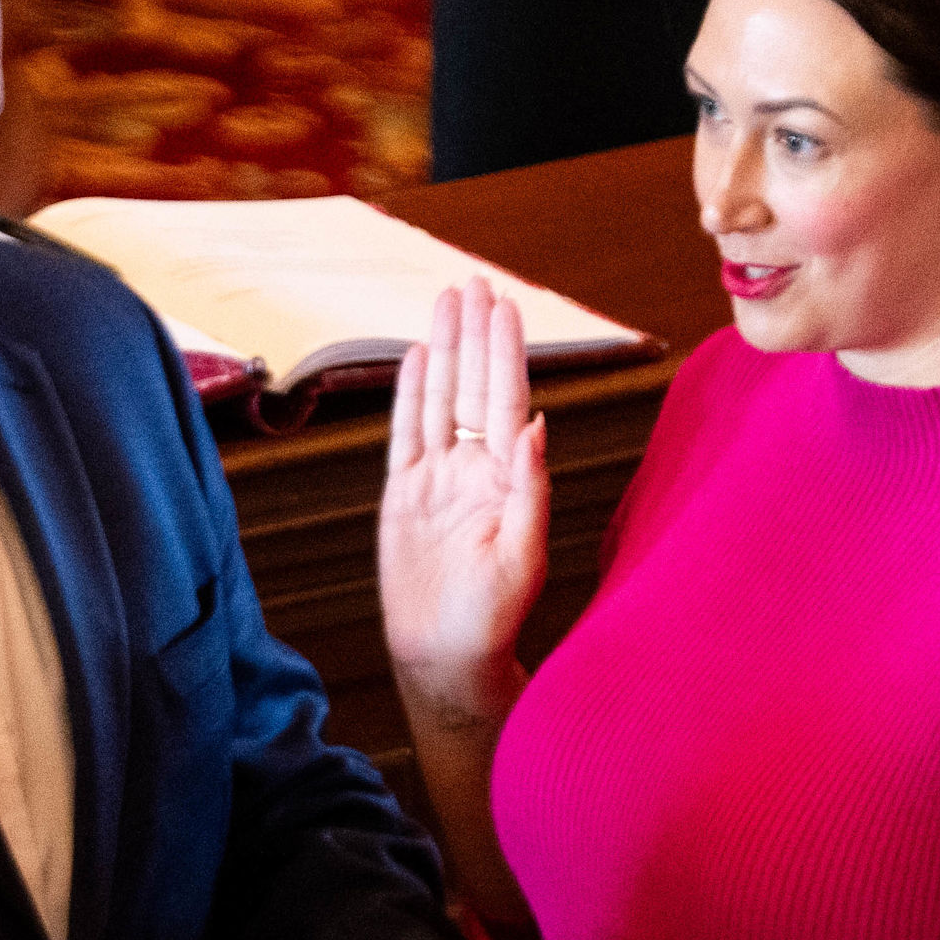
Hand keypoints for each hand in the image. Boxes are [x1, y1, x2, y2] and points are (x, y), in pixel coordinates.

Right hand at [379, 275, 547, 713]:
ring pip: (440, 400)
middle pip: (474, 386)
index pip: (506, 400)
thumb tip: (535, 425)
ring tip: (446, 302)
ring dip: (444, 350)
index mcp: (508, 480)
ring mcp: (437, 481)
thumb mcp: (522, 554)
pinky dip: (411, 396)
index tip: (505, 306)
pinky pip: (405, 435)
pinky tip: (417, 357)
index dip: (505, 352)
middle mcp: (474, 471)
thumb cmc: (493, 616)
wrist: (446, 657)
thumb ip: (530, 488)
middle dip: (476, 334)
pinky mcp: (404, 496)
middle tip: (474, 282)